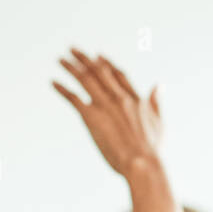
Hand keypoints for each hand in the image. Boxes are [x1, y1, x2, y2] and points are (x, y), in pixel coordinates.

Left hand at [53, 49, 161, 175]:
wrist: (142, 162)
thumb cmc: (151, 149)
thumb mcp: (159, 122)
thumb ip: (156, 101)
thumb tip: (158, 85)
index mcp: (135, 98)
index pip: (118, 74)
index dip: (107, 64)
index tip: (97, 56)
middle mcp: (119, 97)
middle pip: (99, 71)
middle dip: (84, 59)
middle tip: (72, 49)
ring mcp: (105, 105)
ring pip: (85, 79)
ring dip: (71, 68)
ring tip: (60, 60)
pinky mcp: (92, 116)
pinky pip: (74, 97)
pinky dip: (63, 89)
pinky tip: (53, 82)